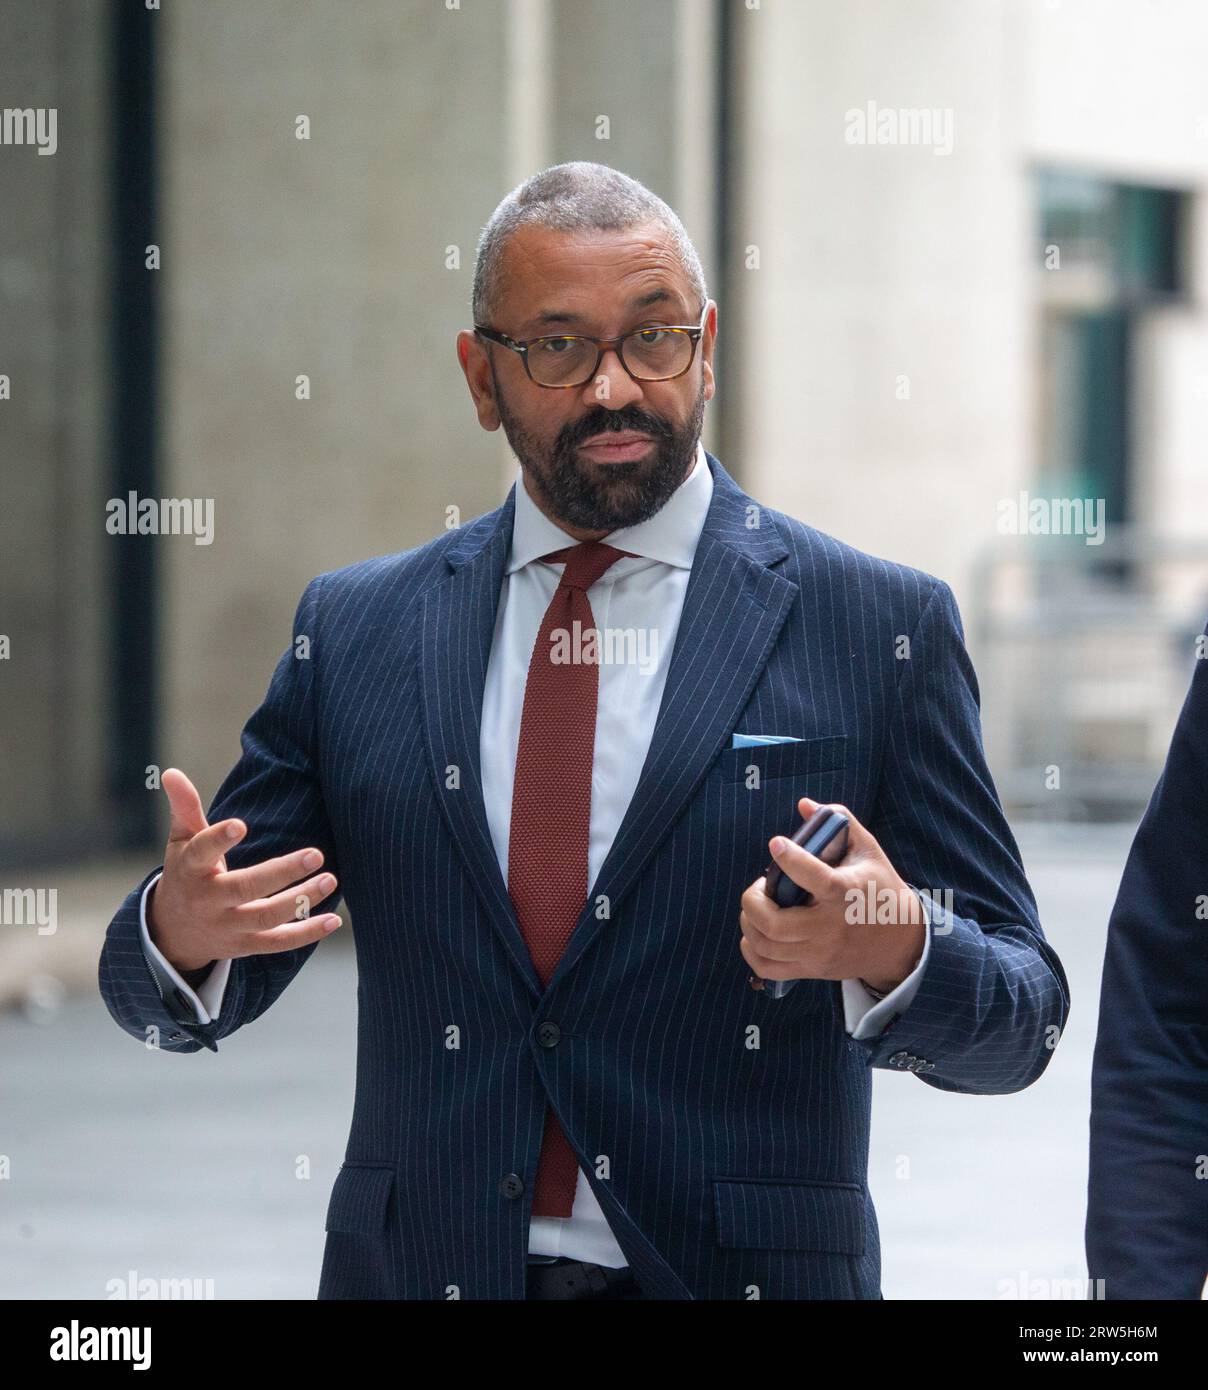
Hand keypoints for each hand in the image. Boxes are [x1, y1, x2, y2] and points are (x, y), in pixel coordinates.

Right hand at [146, 767, 340, 973]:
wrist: (173, 933)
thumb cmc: (186, 873)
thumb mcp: (181, 841)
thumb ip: (184, 807)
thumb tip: (172, 771)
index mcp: (190, 869)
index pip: (201, 853)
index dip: (218, 840)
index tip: (240, 825)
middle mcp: (209, 900)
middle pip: (245, 888)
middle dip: (281, 872)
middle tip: (316, 854)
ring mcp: (228, 926)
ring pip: (266, 916)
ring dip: (301, 901)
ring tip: (330, 879)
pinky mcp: (246, 945)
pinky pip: (278, 943)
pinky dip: (307, 933)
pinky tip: (334, 920)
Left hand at [739, 797, 925, 993]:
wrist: (900, 941)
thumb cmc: (880, 889)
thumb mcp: (868, 851)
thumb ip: (839, 822)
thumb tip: (804, 805)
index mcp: (845, 893)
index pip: (813, 877)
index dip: (790, 858)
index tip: (777, 843)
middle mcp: (829, 927)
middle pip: (774, 923)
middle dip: (752, 900)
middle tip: (760, 887)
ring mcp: (819, 953)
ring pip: (766, 946)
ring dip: (749, 922)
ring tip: (757, 906)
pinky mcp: (812, 969)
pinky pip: (768, 968)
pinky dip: (751, 949)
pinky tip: (756, 931)